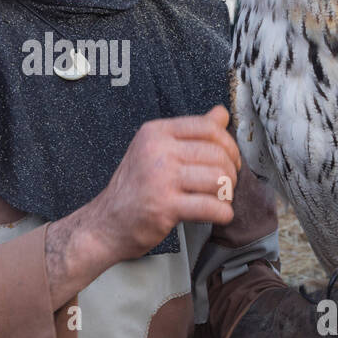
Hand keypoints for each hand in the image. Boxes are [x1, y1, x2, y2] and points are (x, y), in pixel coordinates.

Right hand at [44, 106, 238, 306]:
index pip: (208, 127)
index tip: (230, 160)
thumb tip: (221, 114)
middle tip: (226, 185)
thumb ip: (190, 132)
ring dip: (227, 193)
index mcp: (156, 133)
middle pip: (217, 153)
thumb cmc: (134, 188)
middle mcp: (157, 151)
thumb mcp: (156, 150)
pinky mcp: (164, 206)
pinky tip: (219, 214)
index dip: (229, 144)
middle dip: (230, 173)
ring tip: (220, 200)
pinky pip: (211, 207)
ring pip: (218, 179)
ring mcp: (160, 178)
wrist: (107, 223)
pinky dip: (223, 213)